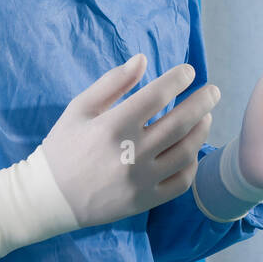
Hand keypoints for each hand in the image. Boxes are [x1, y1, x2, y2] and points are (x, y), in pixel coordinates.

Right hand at [43, 54, 219, 226]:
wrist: (49, 198)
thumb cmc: (63, 146)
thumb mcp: (79, 108)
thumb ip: (112, 82)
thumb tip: (143, 59)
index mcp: (113, 126)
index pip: (157, 96)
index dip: (178, 79)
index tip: (188, 72)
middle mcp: (131, 153)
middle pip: (180, 122)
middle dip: (203, 102)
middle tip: (213, 91)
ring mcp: (141, 180)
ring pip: (186, 152)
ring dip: (201, 130)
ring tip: (205, 117)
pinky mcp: (144, 202)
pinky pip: (180, 183)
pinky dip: (192, 164)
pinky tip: (191, 150)